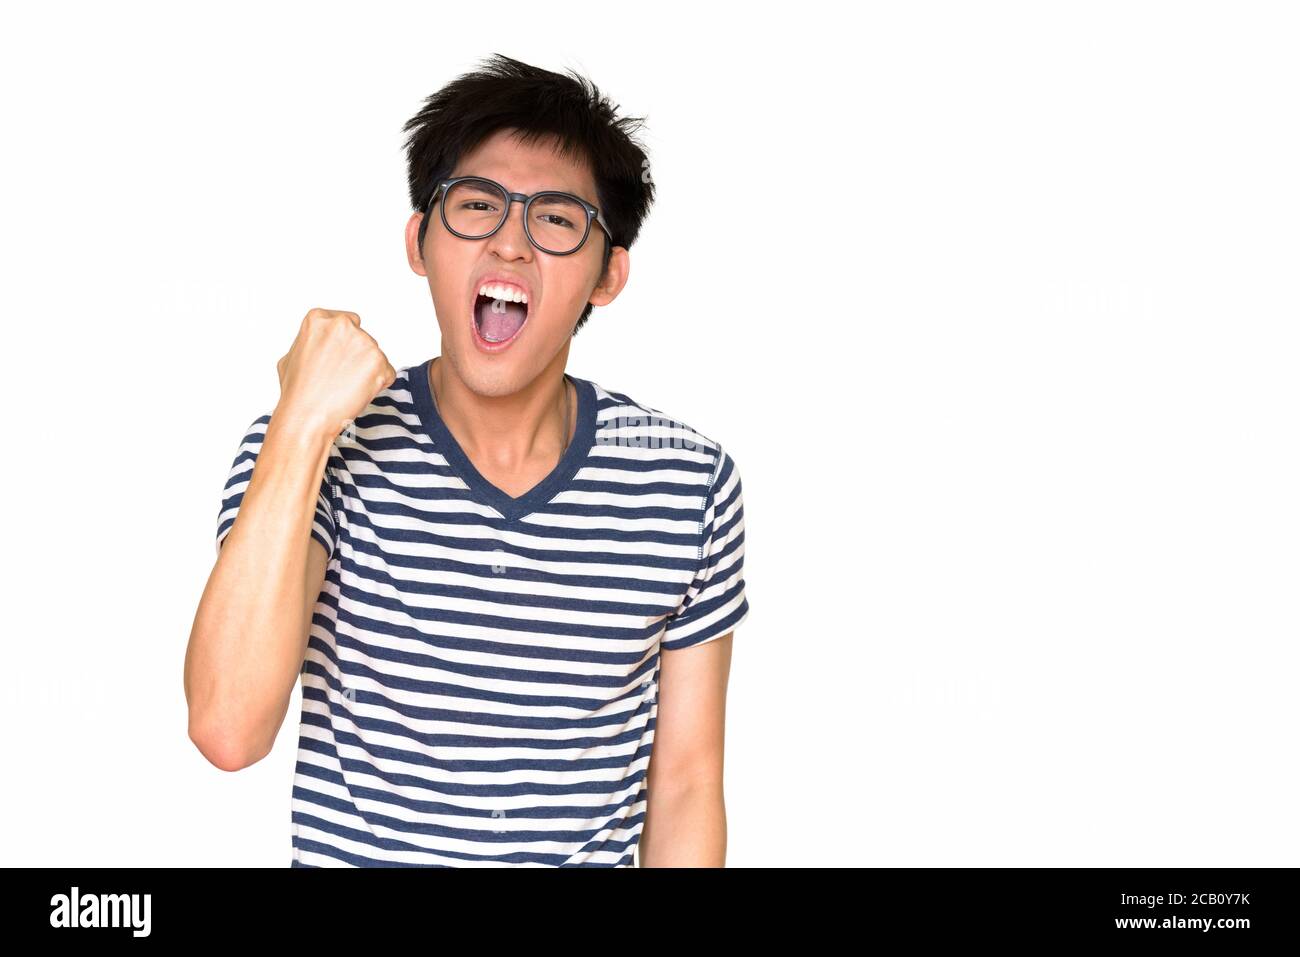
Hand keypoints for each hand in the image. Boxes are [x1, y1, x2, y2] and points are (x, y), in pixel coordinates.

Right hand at [274, 308, 396, 440]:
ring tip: (346, 388)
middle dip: (357, 357)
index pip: (347, 323)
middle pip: (363, 339)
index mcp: (319, 318)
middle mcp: (342, 324)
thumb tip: (319, 344)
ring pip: (376, 356)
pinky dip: (378, 385)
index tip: (337, 361)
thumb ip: (310, 343)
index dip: (344, 345)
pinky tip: (357, 394)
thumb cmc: (297, 392)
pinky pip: (387, 373)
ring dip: (367, 372)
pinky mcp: (379, 361)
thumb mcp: (290, 356)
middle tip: (341, 378)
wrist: (306, 417)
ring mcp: (363, 341)